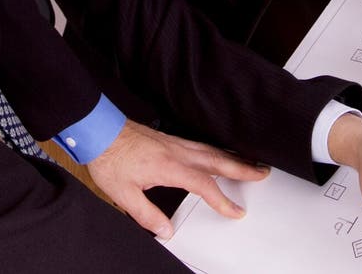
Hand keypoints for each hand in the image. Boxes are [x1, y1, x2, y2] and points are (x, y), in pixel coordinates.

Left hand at [87, 120, 268, 238]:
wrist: (100, 131)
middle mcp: (176, 151)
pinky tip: (218, 153)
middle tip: (262, 172)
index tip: (235, 211)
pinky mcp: (168, 139)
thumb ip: (147, 215)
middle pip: (216, 160)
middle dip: (241, 168)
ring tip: (248, 162)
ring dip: (231, 157)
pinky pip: (199, 144)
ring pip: (209, 150)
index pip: (204, 185)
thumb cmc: (110, 159)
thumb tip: (166, 230)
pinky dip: (215, 149)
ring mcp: (174, 143)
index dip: (222, 200)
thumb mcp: (123, 195)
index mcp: (169, 166)